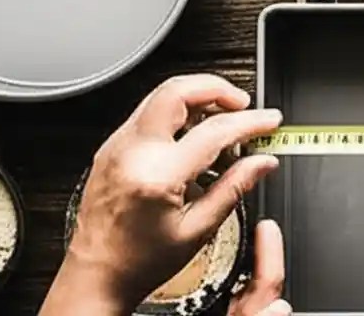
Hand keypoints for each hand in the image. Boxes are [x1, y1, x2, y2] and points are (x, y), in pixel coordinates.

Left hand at [40, 74, 283, 313]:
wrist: (95, 275)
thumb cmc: (138, 261)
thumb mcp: (197, 230)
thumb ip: (234, 188)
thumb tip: (262, 163)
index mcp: (156, 175)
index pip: (214, 130)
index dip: (250, 122)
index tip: (269, 121)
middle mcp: (132, 152)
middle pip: (178, 90)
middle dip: (217, 89)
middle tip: (242, 105)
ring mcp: (117, 146)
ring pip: (162, 96)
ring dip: (197, 98)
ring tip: (222, 124)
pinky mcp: (112, 147)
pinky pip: (149, 114)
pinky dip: (178, 114)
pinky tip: (194, 139)